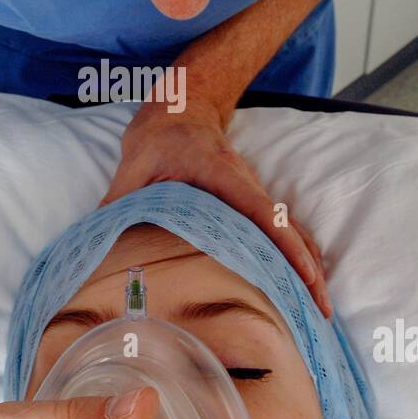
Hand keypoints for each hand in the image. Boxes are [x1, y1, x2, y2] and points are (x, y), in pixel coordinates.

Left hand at [100, 101, 331, 317]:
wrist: (182, 104)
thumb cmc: (160, 134)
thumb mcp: (134, 163)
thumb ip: (118, 200)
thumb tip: (94, 238)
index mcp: (224, 176)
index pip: (263, 213)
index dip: (286, 246)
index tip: (306, 275)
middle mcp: (248, 186)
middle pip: (290, 231)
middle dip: (310, 272)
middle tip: (322, 313)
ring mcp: (255, 194)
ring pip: (293, 232)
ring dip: (310, 268)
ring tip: (318, 311)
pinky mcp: (253, 202)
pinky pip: (283, 231)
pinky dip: (298, 257)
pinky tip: (302, 287)